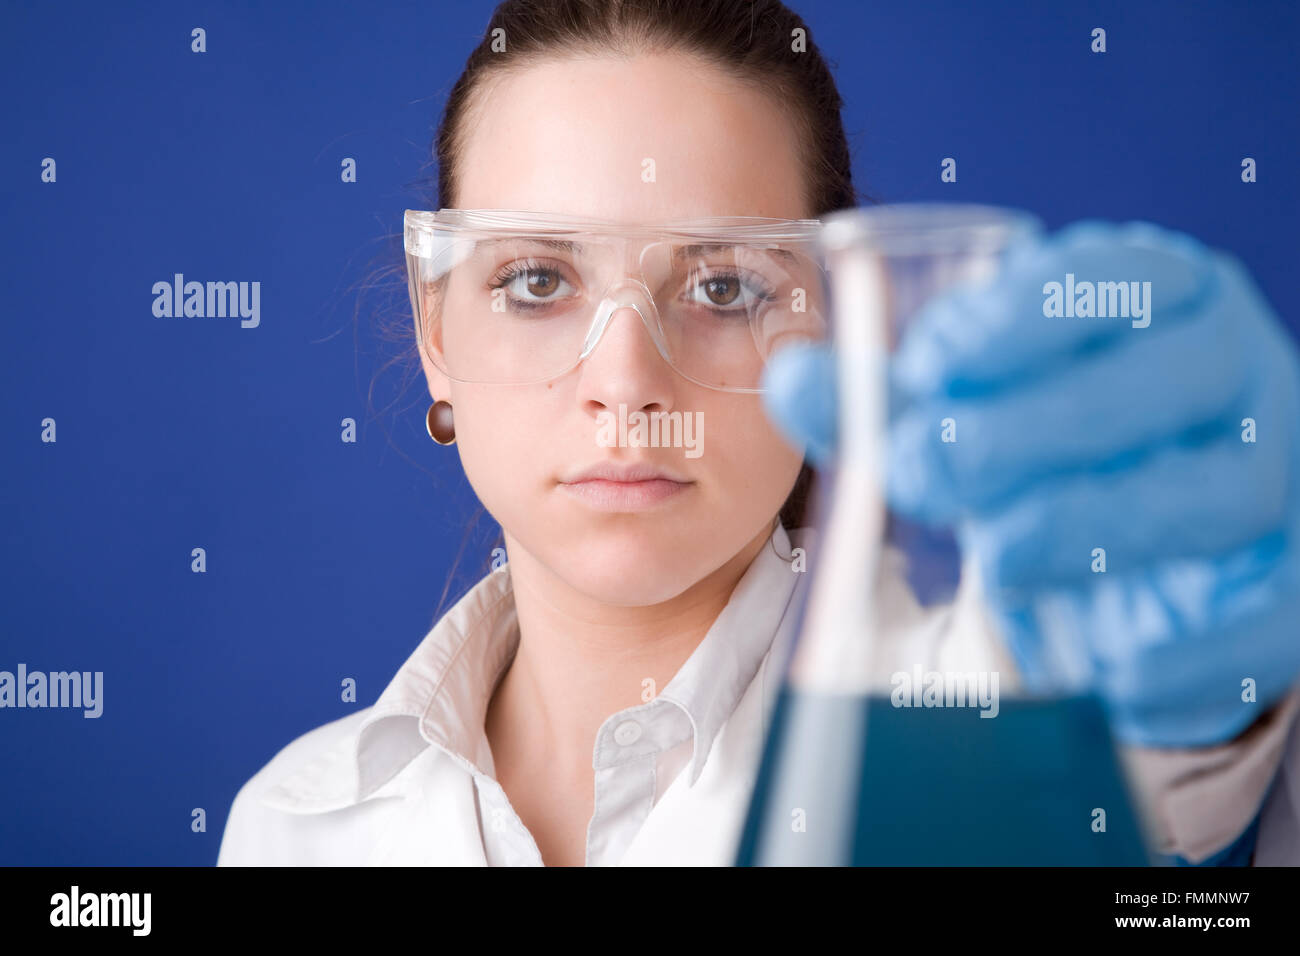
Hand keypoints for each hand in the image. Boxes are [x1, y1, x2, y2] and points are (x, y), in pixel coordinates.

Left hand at [762, 221, 1299, 747]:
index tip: (929, 360)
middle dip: (1038, 425)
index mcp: (1161, 298)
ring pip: (1215, 492)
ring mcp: (1273, 479)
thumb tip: (791, 379)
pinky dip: (1167, 648)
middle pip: (1171, 380)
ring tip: (994, 553)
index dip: (1024, 317)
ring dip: (1092, 524)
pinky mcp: (1280, 589)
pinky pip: (1249, 620)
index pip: (1115, 277)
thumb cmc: (1047, 443)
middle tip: (922, 465)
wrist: (1151, 538)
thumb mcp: (967, 405)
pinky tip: (1093, 661)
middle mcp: (1234, 375)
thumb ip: (881, 394)